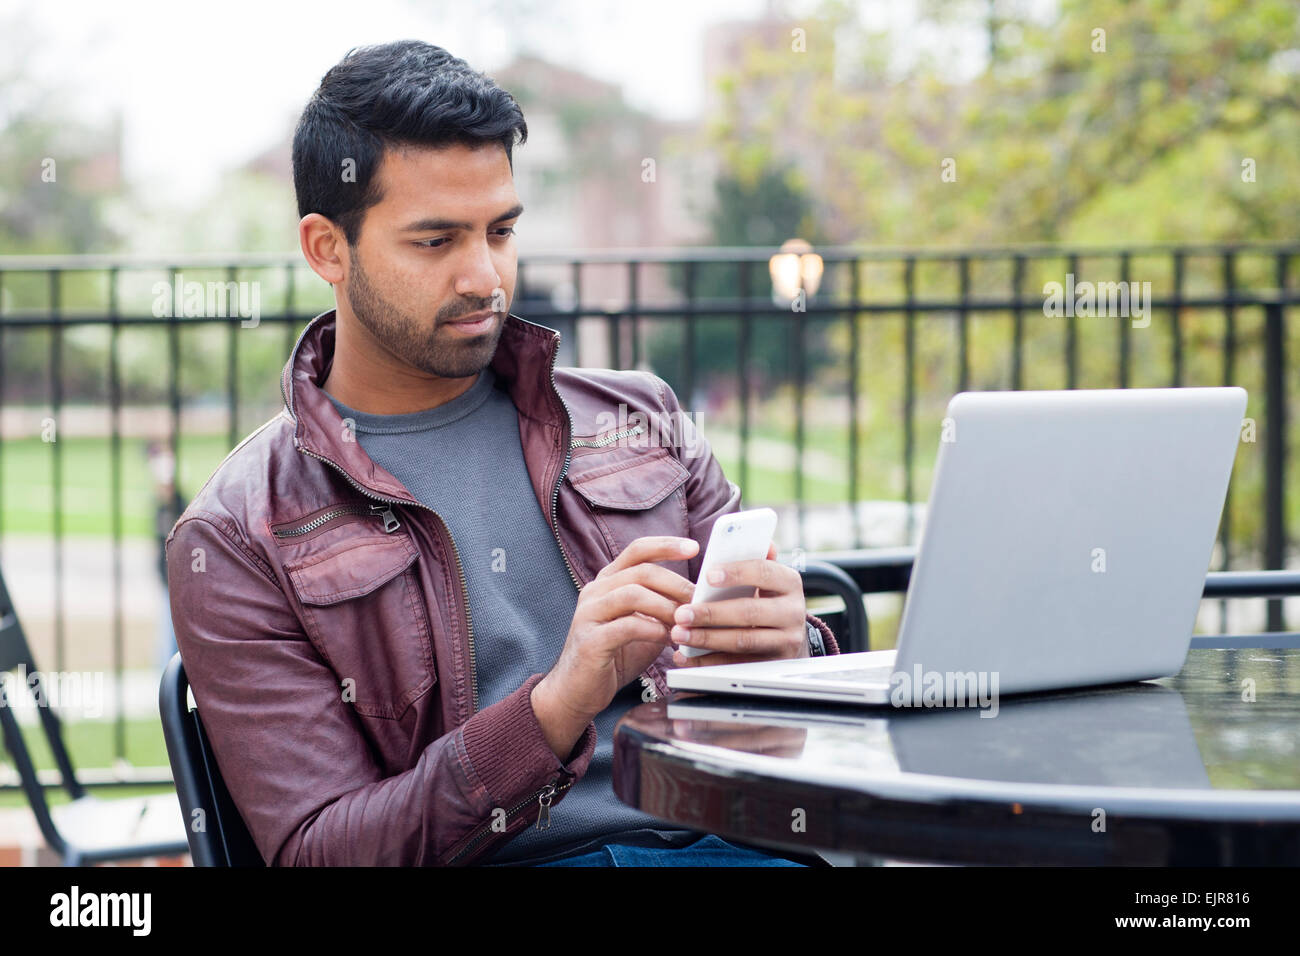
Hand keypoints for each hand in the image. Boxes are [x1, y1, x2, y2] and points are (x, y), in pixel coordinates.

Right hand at [534, 536, 698, 752]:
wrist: (578, 691)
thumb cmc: (615, 657)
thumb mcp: (644, 626)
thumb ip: (663, 609)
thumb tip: (697, 600)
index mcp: (608, 582)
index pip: (637, 550)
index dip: (666, 545)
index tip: (693, 548)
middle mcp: (595, 592)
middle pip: (641, 571)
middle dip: (676, 584)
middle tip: (698, 601)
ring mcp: (589, 614)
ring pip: (632, 594)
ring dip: (665, 607)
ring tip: (684, 623)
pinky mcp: (590, 641)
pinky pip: (626, 626)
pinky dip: (652, 630)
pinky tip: (667, 639)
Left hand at [670, 541, 807, 666]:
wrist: (788, 638)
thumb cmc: (767, 599)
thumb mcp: (767, 578)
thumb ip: (756, 558)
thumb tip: (752, 539)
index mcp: (789, 582)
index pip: (764, 572)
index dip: (736, 573)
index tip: (708, 575)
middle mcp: (792, 612)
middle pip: (749, 612)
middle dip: (711, 613)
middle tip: (681, 613)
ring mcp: (786, 642)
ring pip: (743, 641)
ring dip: (706, 639)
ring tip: (678, 634)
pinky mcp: (772, 665)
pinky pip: (737, 664)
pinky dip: (708, 661)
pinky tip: (686, 655)